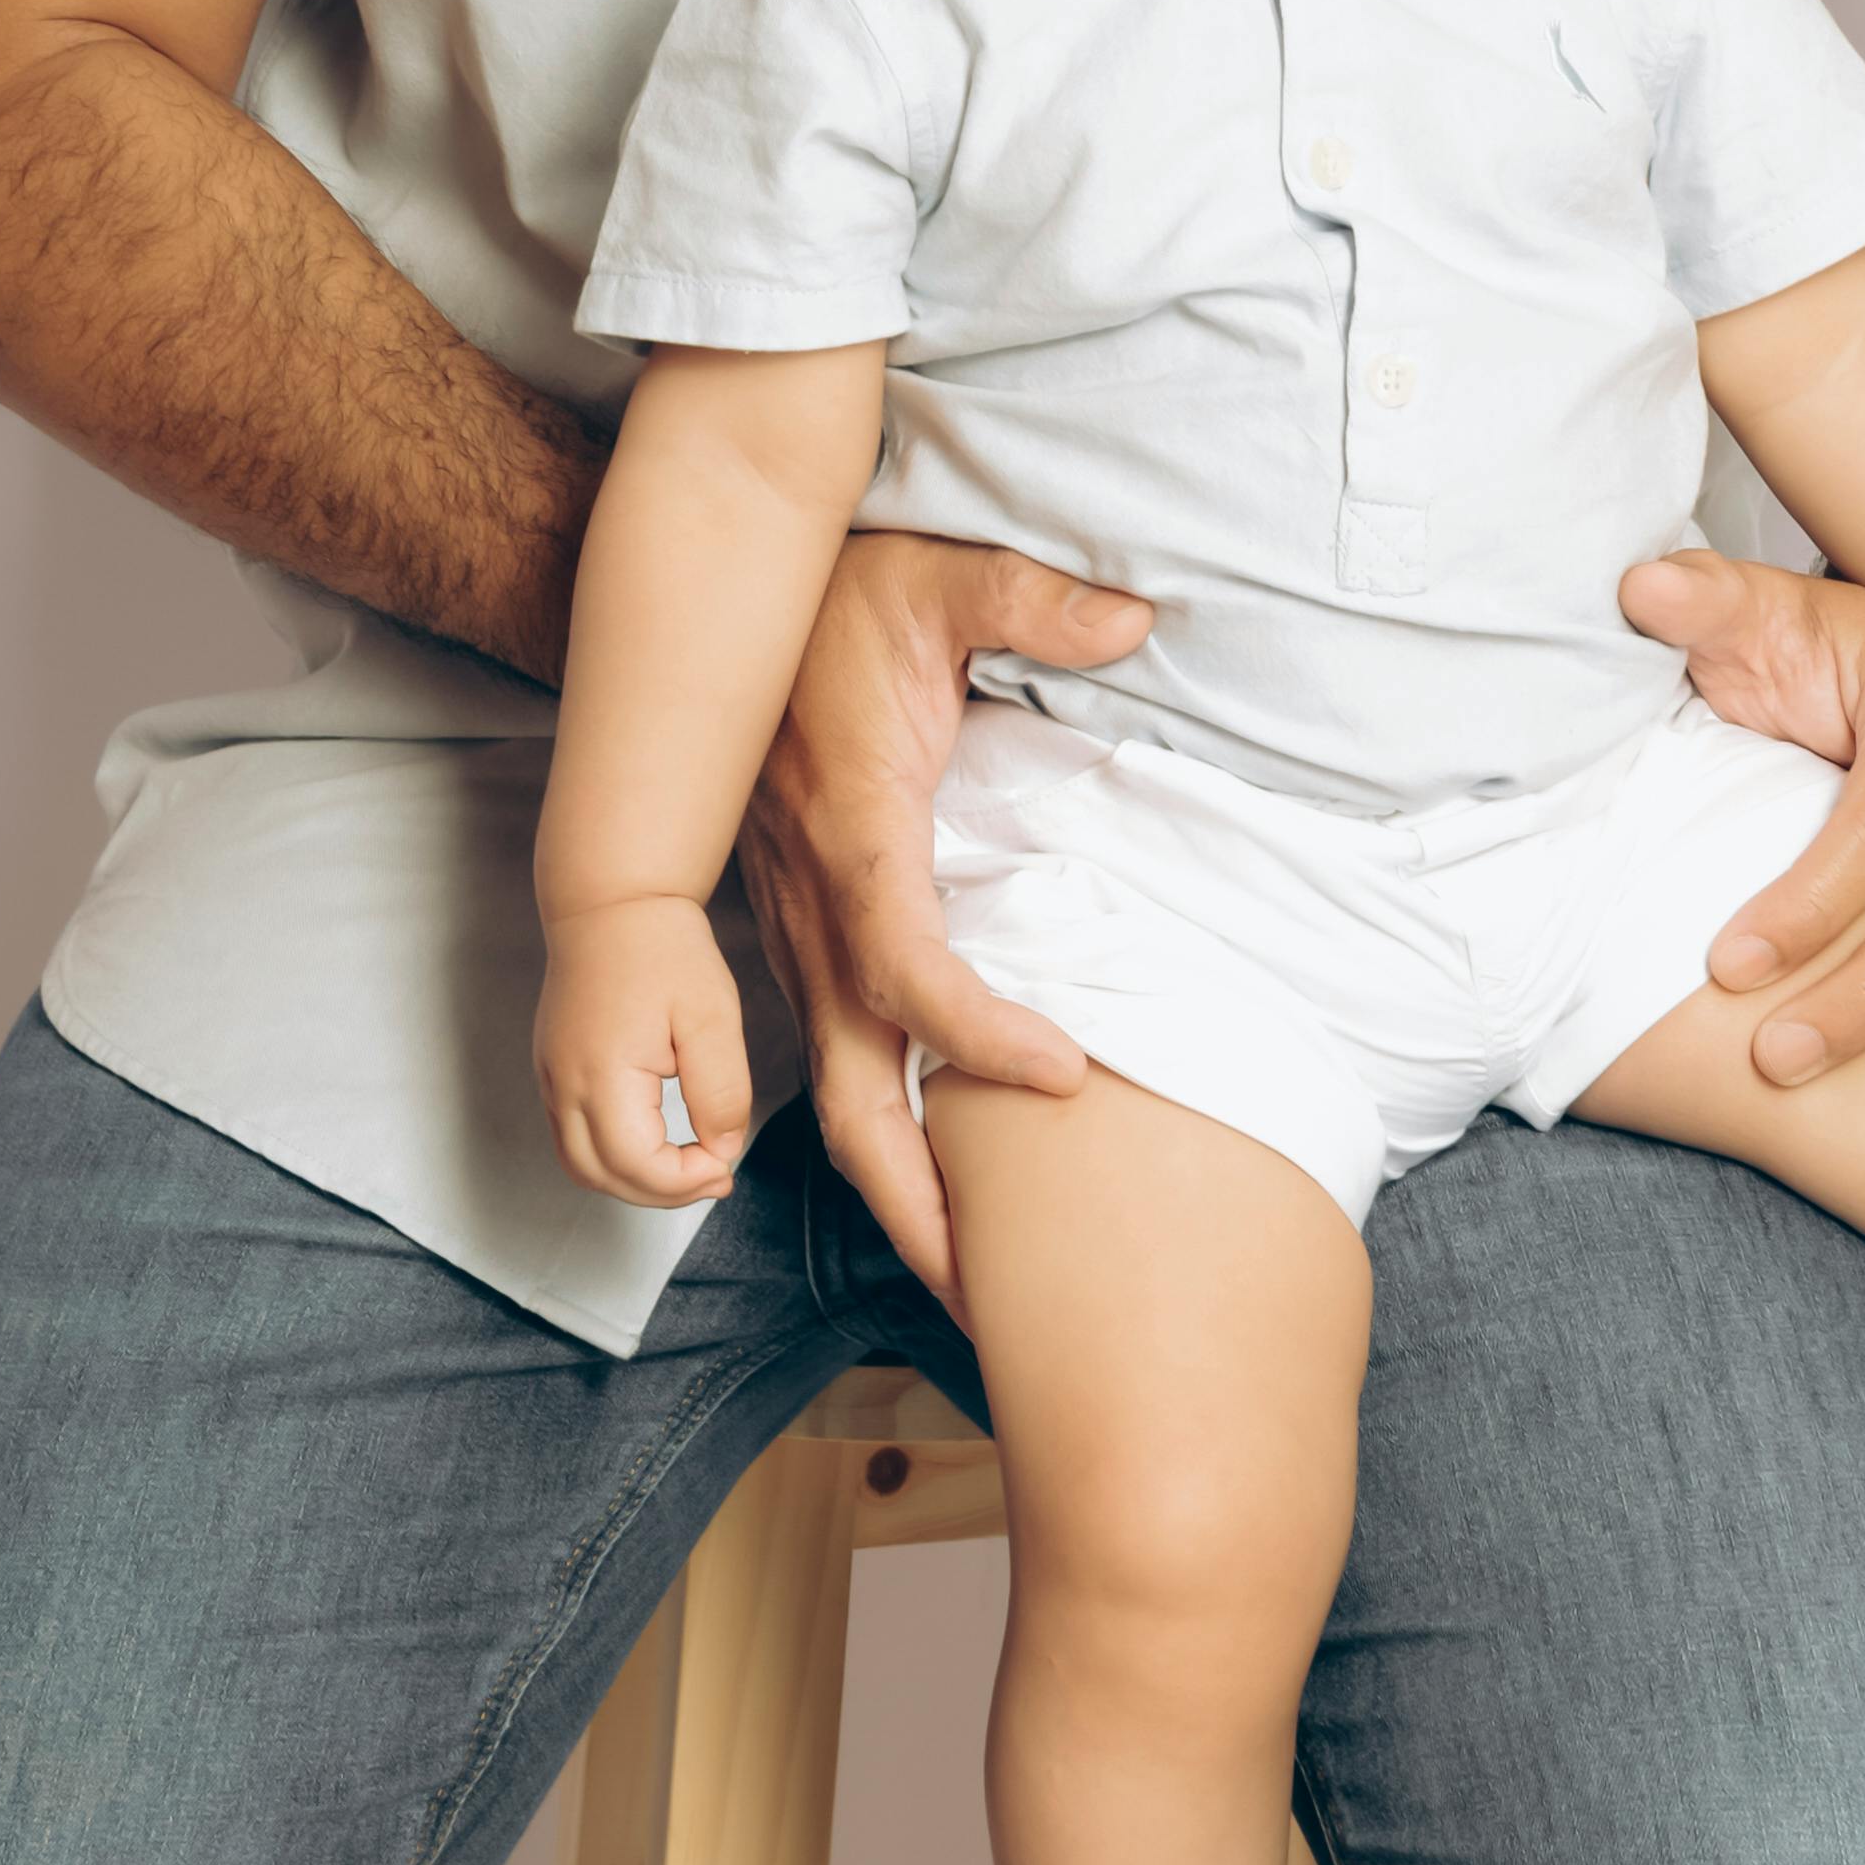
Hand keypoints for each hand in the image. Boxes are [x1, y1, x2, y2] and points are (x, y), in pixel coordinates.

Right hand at [535, 897, 754, 1206]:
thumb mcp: (712, 1016)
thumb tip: (722, 1148)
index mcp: (601, 1073)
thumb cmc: (663, 948)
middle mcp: (563, 1083)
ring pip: (580, 1163)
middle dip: (661, 1192)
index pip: (636, 1165)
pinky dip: (612, 1155)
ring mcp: (551, 1076)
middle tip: (715, 1177)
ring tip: (688, 1167)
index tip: (726, 1162)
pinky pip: (571, 1136)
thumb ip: (721, 1092)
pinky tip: (656, 1141)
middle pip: (601, 1176)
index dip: (684, 1180)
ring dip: (633, 1180)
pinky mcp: (552, 1067)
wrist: (613, 899)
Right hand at [736, 532, 1153, 1308]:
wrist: (729, 592)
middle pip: (843, 1086)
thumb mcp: (941, 571)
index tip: (1064, 1077)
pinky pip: (833, 1042)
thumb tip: (1135, 621)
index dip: (977, 1036)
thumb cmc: (840, 590)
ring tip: (971, 1272)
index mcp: (854, 830)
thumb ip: (1034, 596)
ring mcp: (794, 923)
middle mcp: (812, 901)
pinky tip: (938, 1160)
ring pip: (827, 1084)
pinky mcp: (797, 926)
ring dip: (892, 1180)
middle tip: (989, 1293)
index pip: (906, 968)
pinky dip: (878, 1117)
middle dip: (910, 1198)